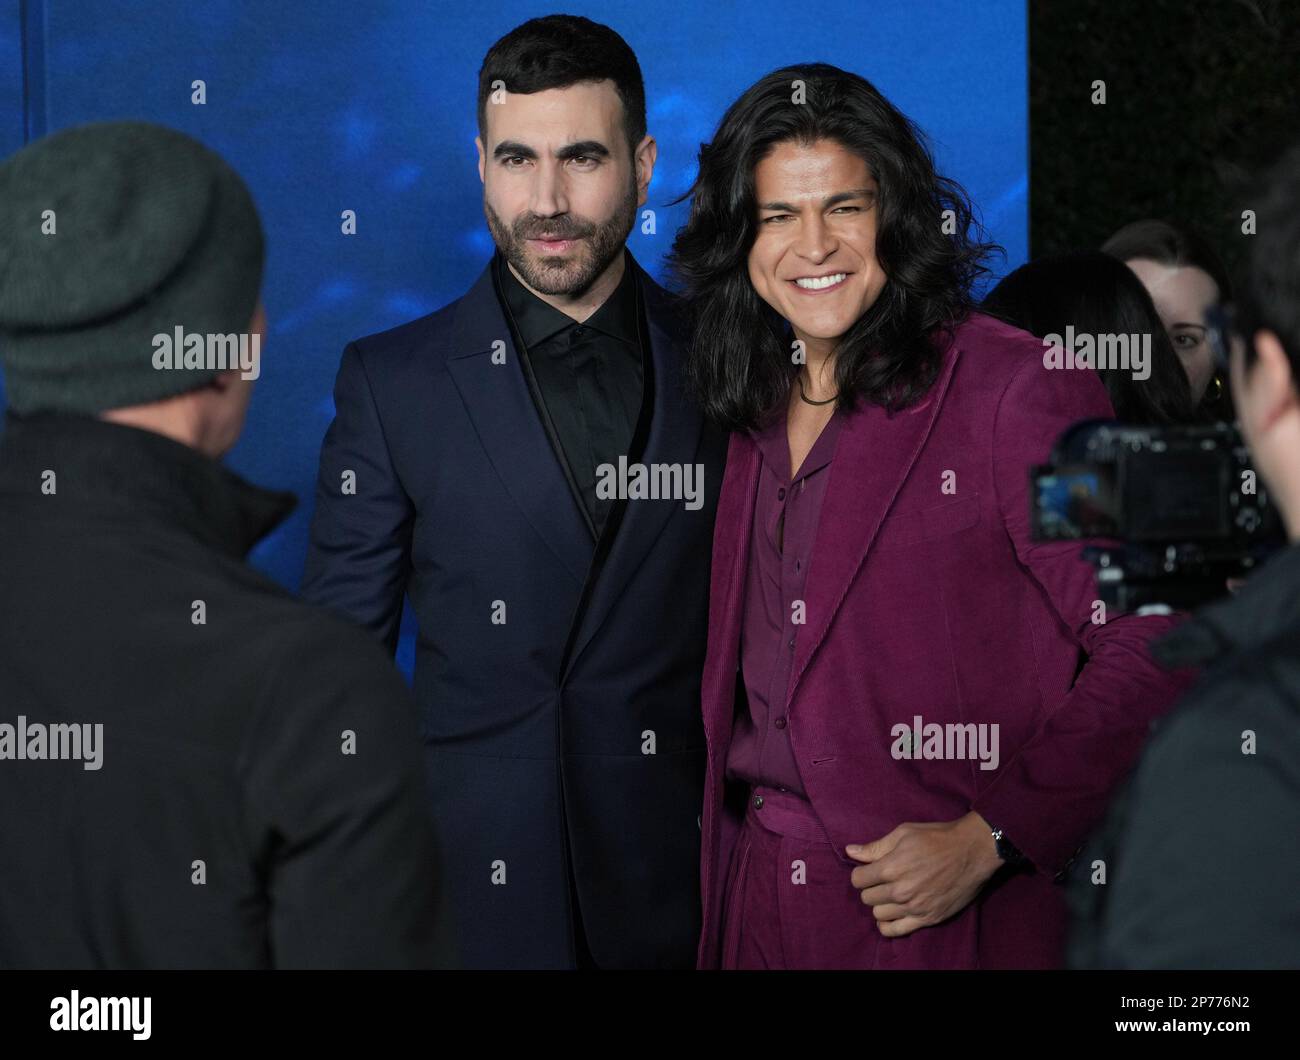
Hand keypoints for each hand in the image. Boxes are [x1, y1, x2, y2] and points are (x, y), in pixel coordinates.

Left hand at [846, 812, 1003, 936]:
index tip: (869, 870)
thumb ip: (875, 847)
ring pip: (879, 914)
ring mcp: (914, 907)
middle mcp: (900, 890)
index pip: (857, 880)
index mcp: (891, 867)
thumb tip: (850, 851)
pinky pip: (896, 931)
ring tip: (891, 895)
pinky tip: (892, 914)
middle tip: (882, 881)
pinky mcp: (927, 918)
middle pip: (867, 898)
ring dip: (881, 905)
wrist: (972, 852)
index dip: (861, 874)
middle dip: (870, 888)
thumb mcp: (904, 834)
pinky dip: (888, 925)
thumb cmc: (937, 838)